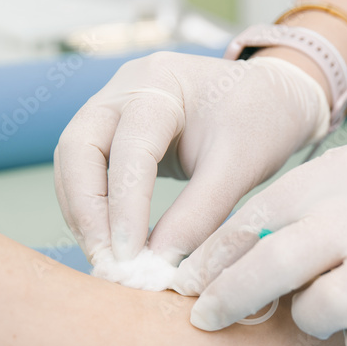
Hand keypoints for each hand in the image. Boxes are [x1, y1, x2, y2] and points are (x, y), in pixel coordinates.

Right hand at [53, 51, 329, 268]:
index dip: (126, 206)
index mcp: (160, 82)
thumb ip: (200, 213)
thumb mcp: (240, 165)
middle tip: (106, 262)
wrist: (272, 99)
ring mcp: (112, 108)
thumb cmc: (261, 122)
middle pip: (78, 149)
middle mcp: (124, 88)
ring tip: (107, 261)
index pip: (130, 147)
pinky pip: (88, 172)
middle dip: (87, 211)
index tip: (130, 257)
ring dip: (84, 215)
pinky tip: (112, 244)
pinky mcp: (112, 133)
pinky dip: (95, 209)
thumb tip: (159, 263)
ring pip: (74, 163)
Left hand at [172, 128, 346, 345]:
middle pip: (273, 265)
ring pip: (322, 312)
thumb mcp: (337, 172)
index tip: (186, 287)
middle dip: (228, 299)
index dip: (208, 262)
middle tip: (207, 318)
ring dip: (308, 318)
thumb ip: (285, 207)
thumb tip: (217, 258)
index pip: (251, 223)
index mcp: (330, 180)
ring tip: (323, 305)